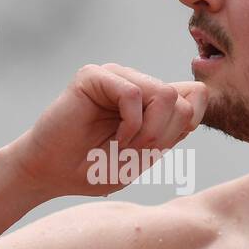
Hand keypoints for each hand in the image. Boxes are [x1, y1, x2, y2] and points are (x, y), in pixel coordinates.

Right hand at [9, 63, 207, 197]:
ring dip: (148, 132)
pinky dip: (129, 124)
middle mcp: (136, 82)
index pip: (195, 95)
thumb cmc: (94, 167)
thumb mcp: (146, 154)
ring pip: (163, 93)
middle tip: (134, 152)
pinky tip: (114, 137)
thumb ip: (174, 127)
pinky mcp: (93, 75)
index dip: (188, 123)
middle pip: (181, 99)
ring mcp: (115, 76)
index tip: (159, 148)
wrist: (51, 173)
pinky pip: (133, 94)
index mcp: (150, 100)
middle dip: (163, 136)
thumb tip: (198, 92)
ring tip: (124, 146)